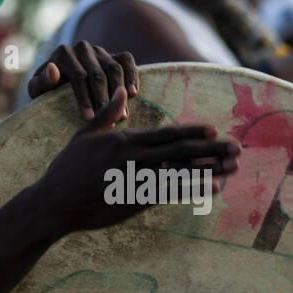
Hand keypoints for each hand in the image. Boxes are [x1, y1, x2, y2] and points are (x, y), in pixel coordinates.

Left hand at [28, 41, 138, 121]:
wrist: (61, 84)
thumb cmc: (48, 90)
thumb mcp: (38, 90)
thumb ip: (42, 82)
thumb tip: (53, 68)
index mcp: (63, 53)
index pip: (78, 76)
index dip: (84, 98)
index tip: (88, 118)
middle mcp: (83, 48)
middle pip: (97, 74)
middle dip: (103, 98)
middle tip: (108, 120)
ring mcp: (100, 50)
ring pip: (114, 68)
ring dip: (119, 92)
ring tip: (121, 115)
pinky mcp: (114, 54)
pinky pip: (127, 60)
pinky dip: (132, 75)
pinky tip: (133, 93)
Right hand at [34, 87, 239, 240]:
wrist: (55, 202)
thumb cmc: (67, 168)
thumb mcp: (85, 134)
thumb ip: (108, 112)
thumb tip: (122, 90)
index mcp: (124, 140)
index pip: (166, 133)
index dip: (193, 131)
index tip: (213, 130)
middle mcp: (135, 158)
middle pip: (182, 150)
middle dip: (213, 148)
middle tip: (237, 148)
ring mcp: (138, 180)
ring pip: (183, 171)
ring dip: (212, 168)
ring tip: (234, 167)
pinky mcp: (137, 200)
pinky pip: (173, 193)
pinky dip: (195, 188)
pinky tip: (213, 187)